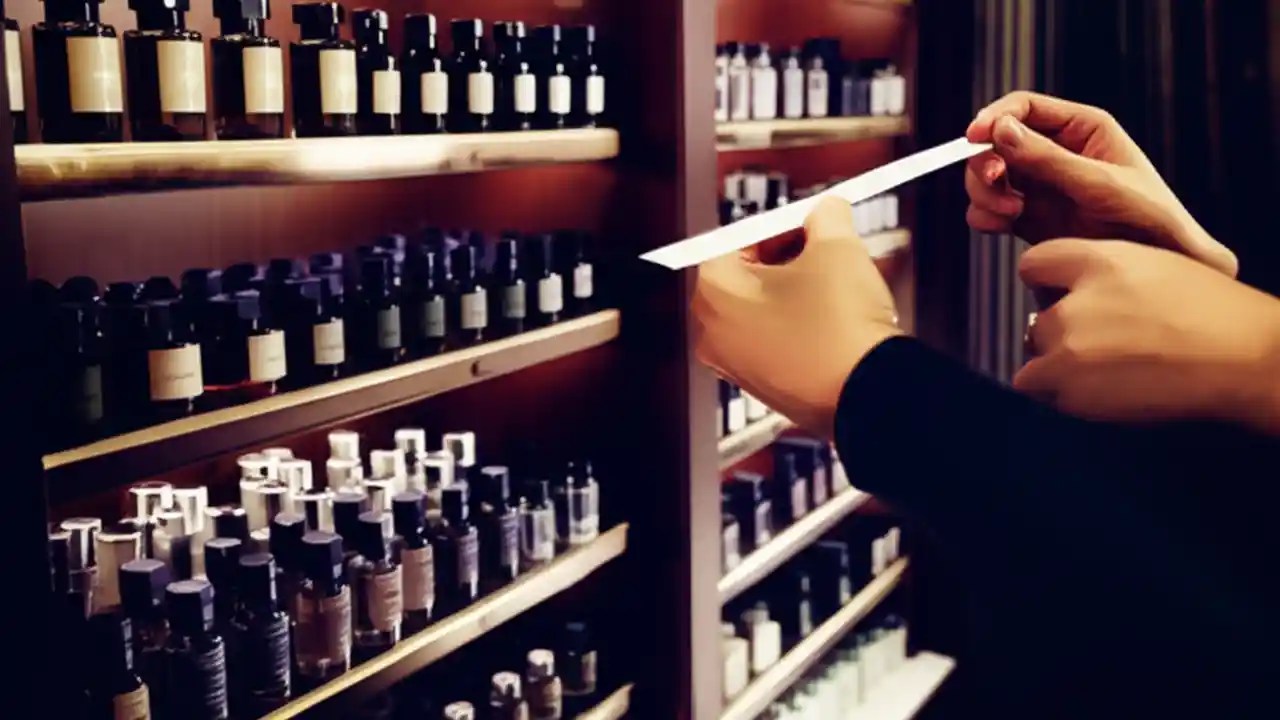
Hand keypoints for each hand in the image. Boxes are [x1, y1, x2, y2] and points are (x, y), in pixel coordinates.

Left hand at [692, 197, 902, 437]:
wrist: (871, 396)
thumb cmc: (841, 326)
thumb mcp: (837, 248)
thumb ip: (827, 216)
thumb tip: (828, 208)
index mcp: (714, 292)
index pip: (739, 239)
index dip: (780, 225)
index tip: (808, 221)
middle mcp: (713, 332)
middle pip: (747, 275)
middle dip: (786, 256)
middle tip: (823, 246)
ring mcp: (736, 365)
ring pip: (764, 309)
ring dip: (797, 290)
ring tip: (836, 283)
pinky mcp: (764, 388)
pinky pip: (776, 341)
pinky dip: (800, 325)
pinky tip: (834, 320)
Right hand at [965, 91, 1237, 276]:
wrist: (1162, 262)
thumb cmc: (1148, 216)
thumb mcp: (1099, 183)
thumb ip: (1048, 158)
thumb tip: (1001, 131)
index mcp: (1081, 129)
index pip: (1024, 108)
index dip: (994, 118)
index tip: (975, 136)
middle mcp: (1056, 152)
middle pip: (996, 143)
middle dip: (986, 163)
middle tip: (996, 183)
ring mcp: (1040, 185)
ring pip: (988, 176)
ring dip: (985, 193)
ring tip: (1010, 213)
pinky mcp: (1029, 216)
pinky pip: (990, 208)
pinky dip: (985, 215)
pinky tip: (1001, 225)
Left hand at [1016, 239, 1279, 433]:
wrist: (1243, 359)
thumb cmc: (1213, 315)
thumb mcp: (1154, 265)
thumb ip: (1101, 273)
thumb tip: (1068, 291)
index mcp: (1099, 262)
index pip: (1034, 264)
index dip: (1047, 284)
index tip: (1060, 296)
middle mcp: (1076, 301)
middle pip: (1035, 317)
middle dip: (1058, 331)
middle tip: (1101, 343)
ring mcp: (1069, 346)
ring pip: (1033, 356)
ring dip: (1054, 364)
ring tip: (1104, 369)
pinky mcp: (1070, 388)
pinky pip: (1038, 389)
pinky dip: (1060, 392)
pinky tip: (1104, 389)